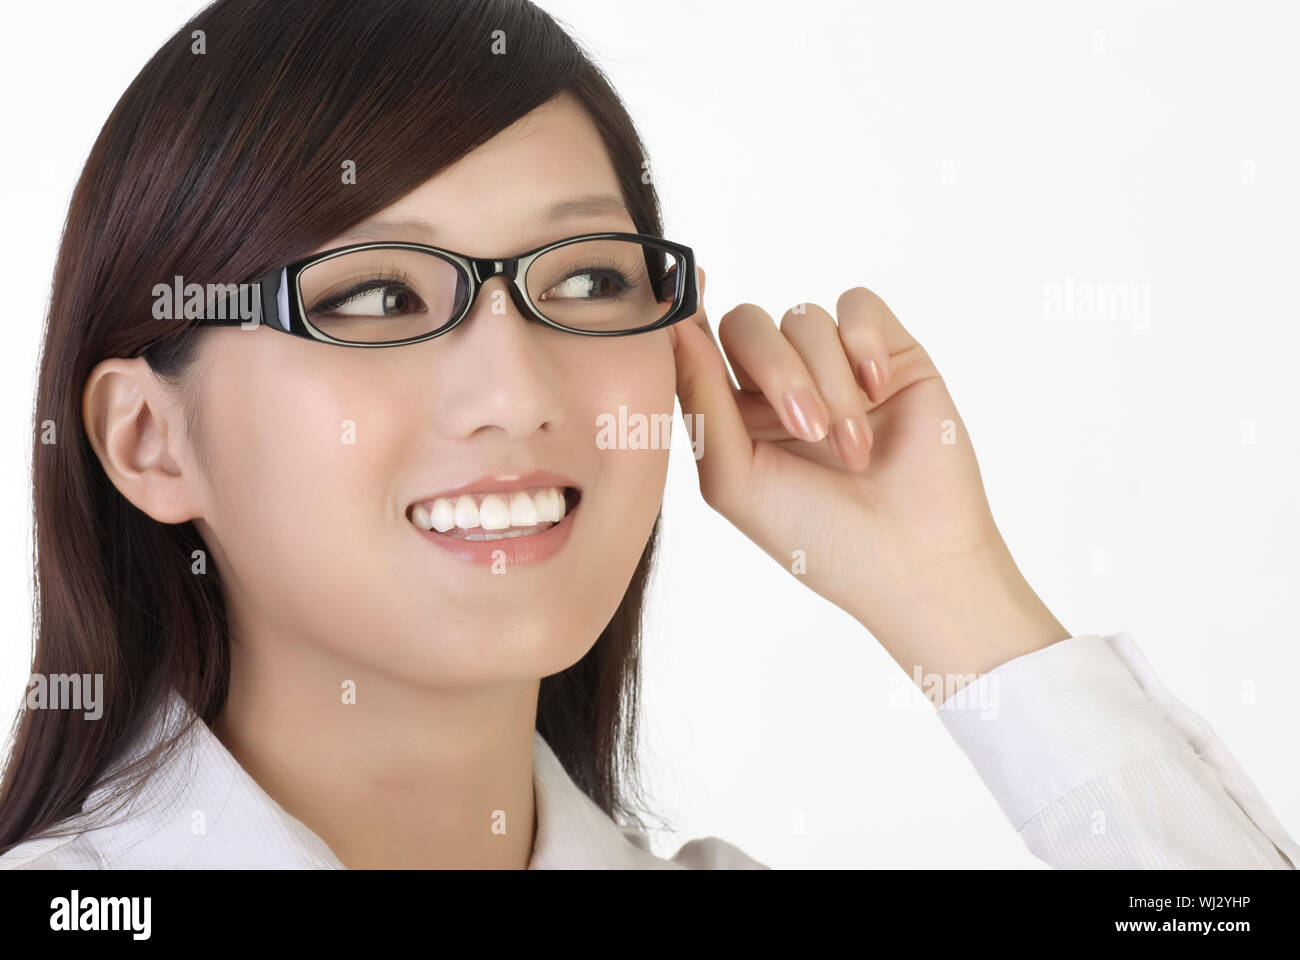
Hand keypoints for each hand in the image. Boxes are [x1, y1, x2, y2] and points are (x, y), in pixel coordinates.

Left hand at [670, 269, 1069, 682]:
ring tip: (855, 450)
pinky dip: (862, 341)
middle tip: (807, 431)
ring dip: (830, 384)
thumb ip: (700, 399)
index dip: (686, 315)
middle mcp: (782, 386)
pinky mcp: (890, 354)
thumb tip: (673, 326)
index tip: (683, 288)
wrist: (913, 559)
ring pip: (805, 319)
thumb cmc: (818, 536)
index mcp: (734, 416)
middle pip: (748, 325)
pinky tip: (878, 388)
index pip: (700, 349)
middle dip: (777, 371)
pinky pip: (859, 306)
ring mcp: (836, 367)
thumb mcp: (735, 478)